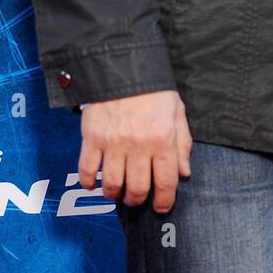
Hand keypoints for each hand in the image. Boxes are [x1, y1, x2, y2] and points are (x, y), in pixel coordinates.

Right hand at [78, 89, 192, 212]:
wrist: (123, 65)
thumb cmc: (153, 90)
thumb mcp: (177, 112)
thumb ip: (182, 143)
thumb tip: (184, 172)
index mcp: (163, 138)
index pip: (166, 181)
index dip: (164, 200)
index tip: (160, 207)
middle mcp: (139, 145)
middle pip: (138, 189)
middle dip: (138, 200)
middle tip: (136, 198)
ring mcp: (113, 143)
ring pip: (112, 185)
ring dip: (115, 194)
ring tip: (118, 191)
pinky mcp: (92, 138)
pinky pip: (88, 171)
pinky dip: (90, 183)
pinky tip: (94, 183)